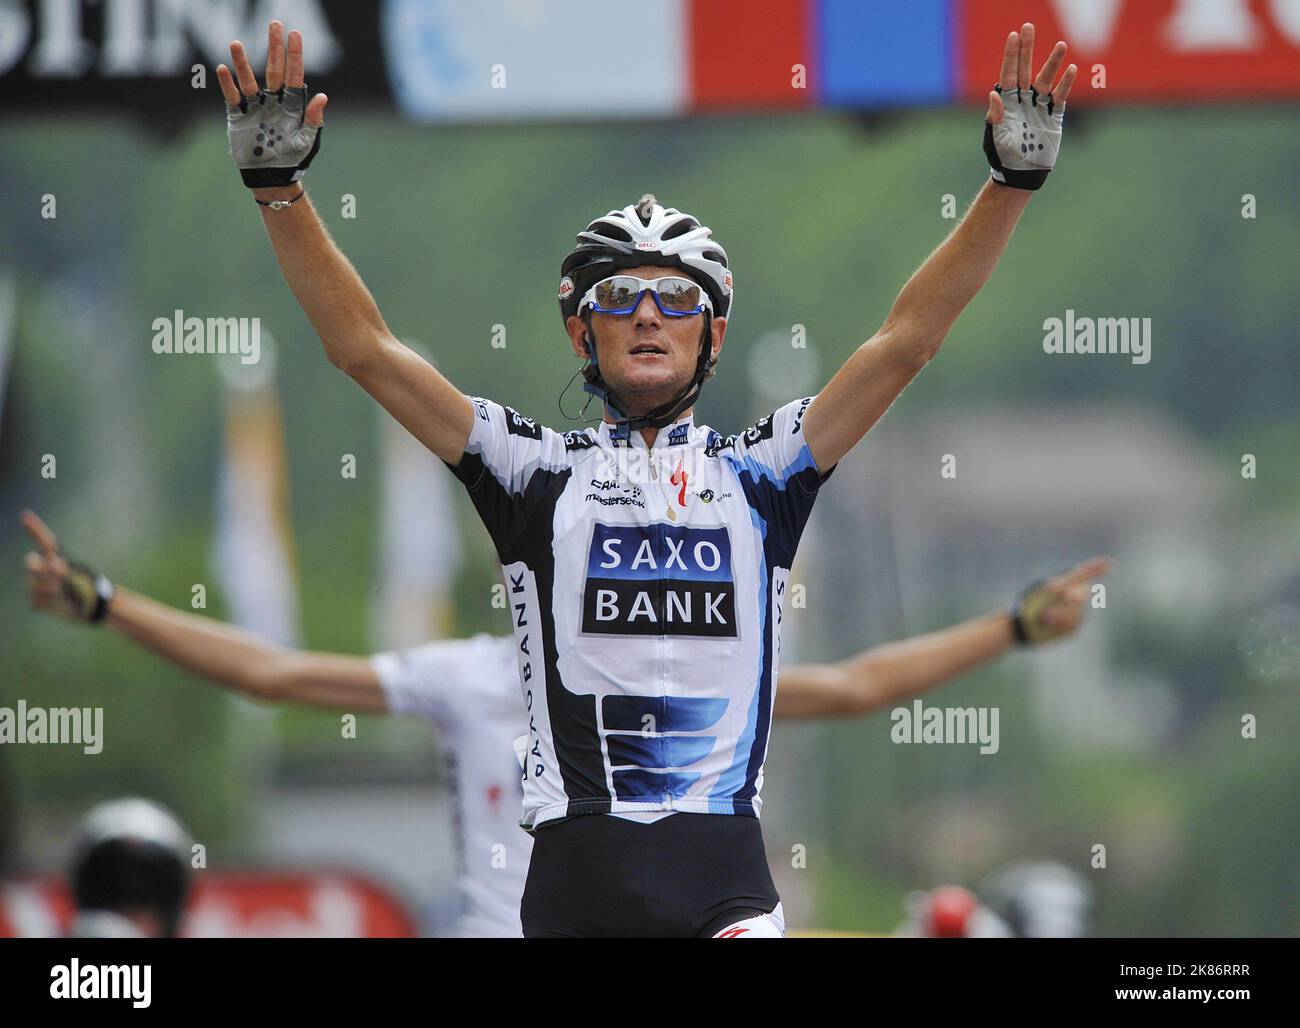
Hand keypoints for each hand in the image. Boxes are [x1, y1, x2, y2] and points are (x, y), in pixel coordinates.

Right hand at [22, 509, 114, 622]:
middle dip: (36, 566)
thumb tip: (52, 565)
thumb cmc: (88, 586)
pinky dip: (45, 603)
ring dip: (46, 588)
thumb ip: (63, 568)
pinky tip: (55, 603)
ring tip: (60, 591)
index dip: (34, 528)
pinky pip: (34, 601)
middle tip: (55, 572)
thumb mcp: (78, 575)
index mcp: (56, 559)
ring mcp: (40, 585)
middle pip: (30, 562)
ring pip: (32, 584)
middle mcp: (45, 570)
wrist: (93, 606)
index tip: (25, 515)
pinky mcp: (39, 602)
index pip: (44, 541)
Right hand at [218, 20, 327, 189]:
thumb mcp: (306, 140)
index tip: (295, 35)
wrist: (271, 177)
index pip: (294, 75)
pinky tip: (223, 69)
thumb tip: (323, 96)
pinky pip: (232, 96)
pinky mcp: (239, 116)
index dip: (295, 55)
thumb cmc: (293, 159)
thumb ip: (313, 119)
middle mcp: (273, 101)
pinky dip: (228, 84)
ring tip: (236, 43)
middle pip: (274, 69)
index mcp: (292, 105)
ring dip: (242, 62)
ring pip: (249, 79)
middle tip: (275, 24)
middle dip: (274, 47)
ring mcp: (255, 107)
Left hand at [984, 22, 1075, 190]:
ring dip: (1053, 63)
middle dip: (1027, 49)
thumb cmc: (1003, 157)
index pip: (1009, 74)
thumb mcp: (996, 138)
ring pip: (1046, 79)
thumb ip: (995, 116)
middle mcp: (1022, 101)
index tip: (1014, 36)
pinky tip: (1071, 69)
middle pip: (1025, 69)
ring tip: (1060, 45)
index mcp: (1006, 104)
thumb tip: (993, 93)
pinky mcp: (1054, 116)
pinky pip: (1060, 96)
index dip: (1011, 55)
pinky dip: (1065, 84)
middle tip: (1028, 27)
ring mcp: (1039, 107)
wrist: (1021, 174)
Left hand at [1012, 556, 1111, 644]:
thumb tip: (1067, 591)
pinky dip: (1060, 624)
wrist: (1022, 625)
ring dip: (1060, 613)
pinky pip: (1073, 624)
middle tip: (1066, 597)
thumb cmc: (1028, 605)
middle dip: (1076, 596)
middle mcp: (1071, 597)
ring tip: (1044, 616)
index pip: (1082, 573)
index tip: (1110, 563)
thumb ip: (1055, 590)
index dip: (1096, 569)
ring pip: (1078, 611)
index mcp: (1063, 584)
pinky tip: (1049, 624)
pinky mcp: (1073, 626)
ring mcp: (1075, 612)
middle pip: (1083, 592)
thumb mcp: (1040, 594)